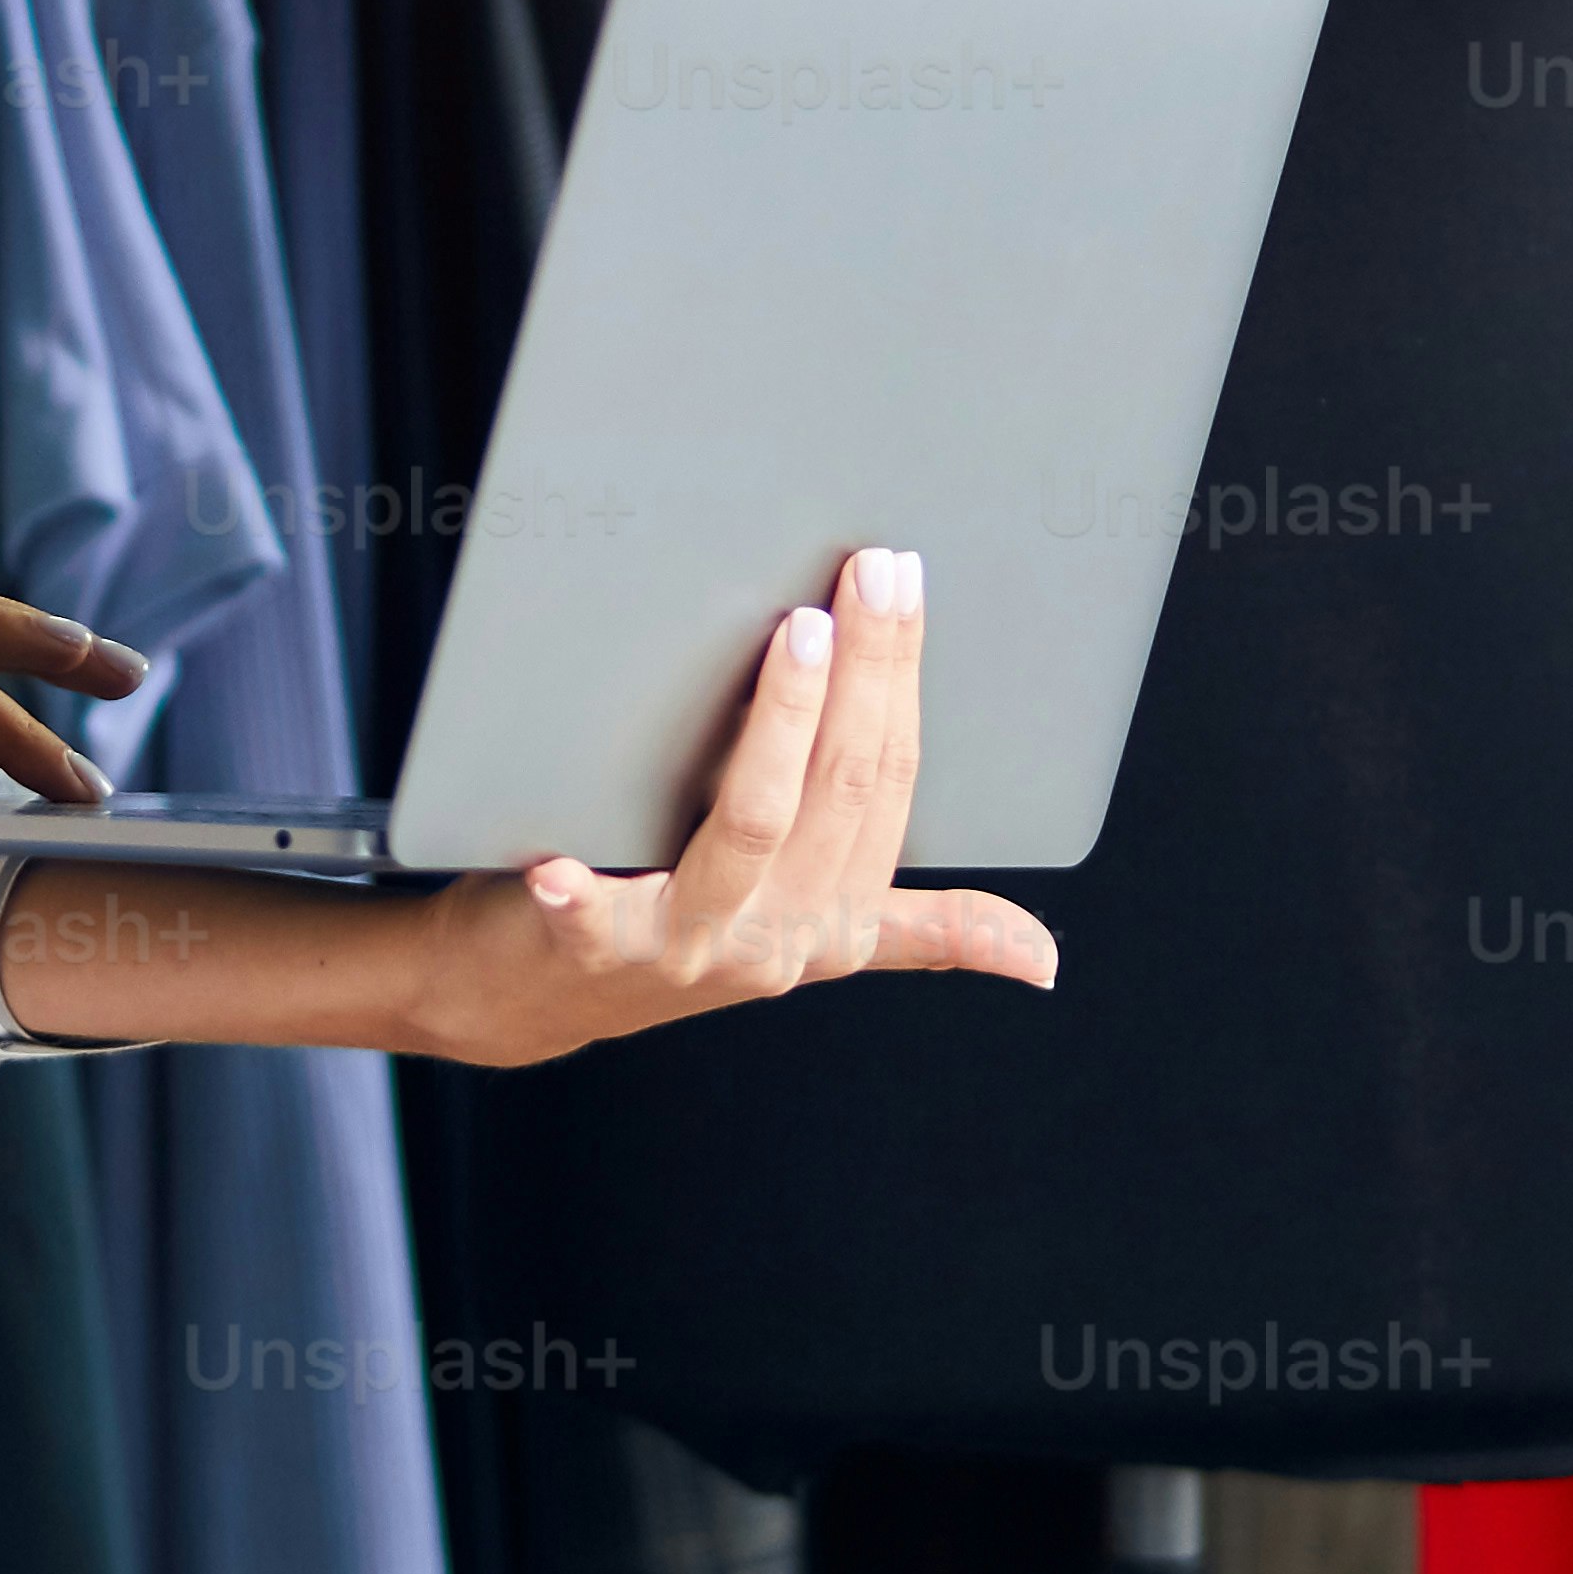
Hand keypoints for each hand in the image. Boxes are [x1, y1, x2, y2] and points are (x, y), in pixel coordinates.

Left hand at [400, 547, 1062, 1070]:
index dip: (902, 684)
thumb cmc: (666, 932)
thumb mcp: (807, 932)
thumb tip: (1044, 958)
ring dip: (782, 728)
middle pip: (840, 791)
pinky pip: (596, 921)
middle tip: (870, 571)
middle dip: (866, 674)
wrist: (528, 1001)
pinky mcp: (594, 956)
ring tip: (800, 637)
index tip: (904, 586)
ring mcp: (691, 951)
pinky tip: (564, 860)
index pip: (889, 787)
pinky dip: (582, 895)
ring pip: (756, 825)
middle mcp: (778, 942)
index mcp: (836, 925)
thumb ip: (922, 931)